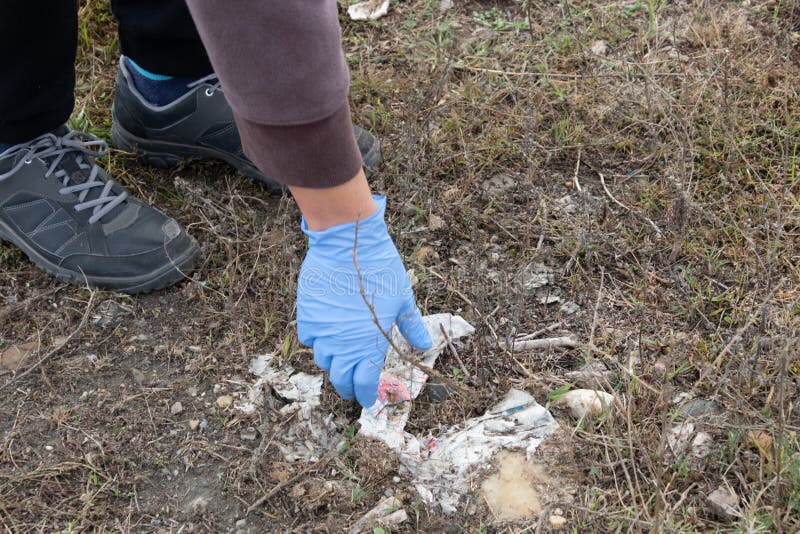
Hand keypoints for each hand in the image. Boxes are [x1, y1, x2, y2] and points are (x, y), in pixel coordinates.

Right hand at [297, 195, 432, 406]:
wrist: (348, 246)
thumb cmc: (380, 271)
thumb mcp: (403, 300)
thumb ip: (412, 327)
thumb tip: (423, 345)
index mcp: (368, 346)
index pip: (365, 384)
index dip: (367, 394)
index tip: (370, 398)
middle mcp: (342, 346)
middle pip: (341, 380)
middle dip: (349, 387)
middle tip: (355, 386)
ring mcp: (322, 333)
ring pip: (323, 361)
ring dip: (334, 364)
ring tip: (343, 358)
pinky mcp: (307, 318)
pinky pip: (310, 340)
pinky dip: (318, 342)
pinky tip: (328, 334)